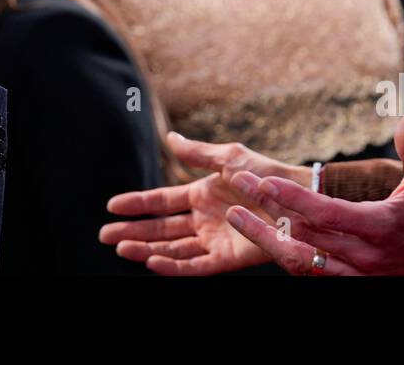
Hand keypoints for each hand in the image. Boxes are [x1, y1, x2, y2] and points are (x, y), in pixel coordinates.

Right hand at [99, 132, 309, 274]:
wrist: (298, 197)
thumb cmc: (267, 174)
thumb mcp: (228, 157)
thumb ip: (197, 153)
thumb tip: (170, 138)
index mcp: (202, 195)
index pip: (161, 202)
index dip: (137, 204)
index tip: (112, 206)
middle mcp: (203, 219)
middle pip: (160, 229)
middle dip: (132, 232)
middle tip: (105, 235)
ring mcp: (214, 240)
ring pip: (172, 249)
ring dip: (146, 249)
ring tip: (121, 248)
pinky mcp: (226, 258)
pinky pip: (195, 265)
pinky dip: (173, 266)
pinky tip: (151, 262)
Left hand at [224, 114, 403, 275]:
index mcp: (380, 226)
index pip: (325, 214)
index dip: (292, 199)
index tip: (263, 182)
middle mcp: (365, 256)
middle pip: (304, 235)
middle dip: (268, 210)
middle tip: (238, 186)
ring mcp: (359, 274)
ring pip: (301, 262)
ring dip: (267, 239)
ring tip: (237, 217)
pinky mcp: (356, 283)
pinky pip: (313, 275)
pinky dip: (287, 257)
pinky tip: (266, 238)